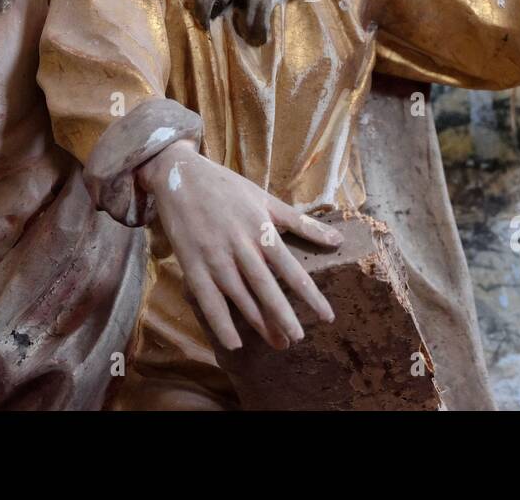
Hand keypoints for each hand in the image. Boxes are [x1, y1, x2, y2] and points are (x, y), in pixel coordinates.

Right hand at [138, 140, 341, 350]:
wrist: (181, 176)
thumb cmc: (228, 187)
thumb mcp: (266, 199)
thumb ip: (301, 222)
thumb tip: (338, 239)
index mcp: (261, 230)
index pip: (292, 269)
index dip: (310, 295)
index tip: (327, 316)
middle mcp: (240, 247)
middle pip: (266, 288)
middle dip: (284, 316)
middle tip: (299, 338)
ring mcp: (215, 258)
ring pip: (240, 298)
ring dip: (259, 323)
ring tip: (277, 343)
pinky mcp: (192, 265)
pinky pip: (208, 301)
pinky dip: (221, 323)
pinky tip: (234, 343)